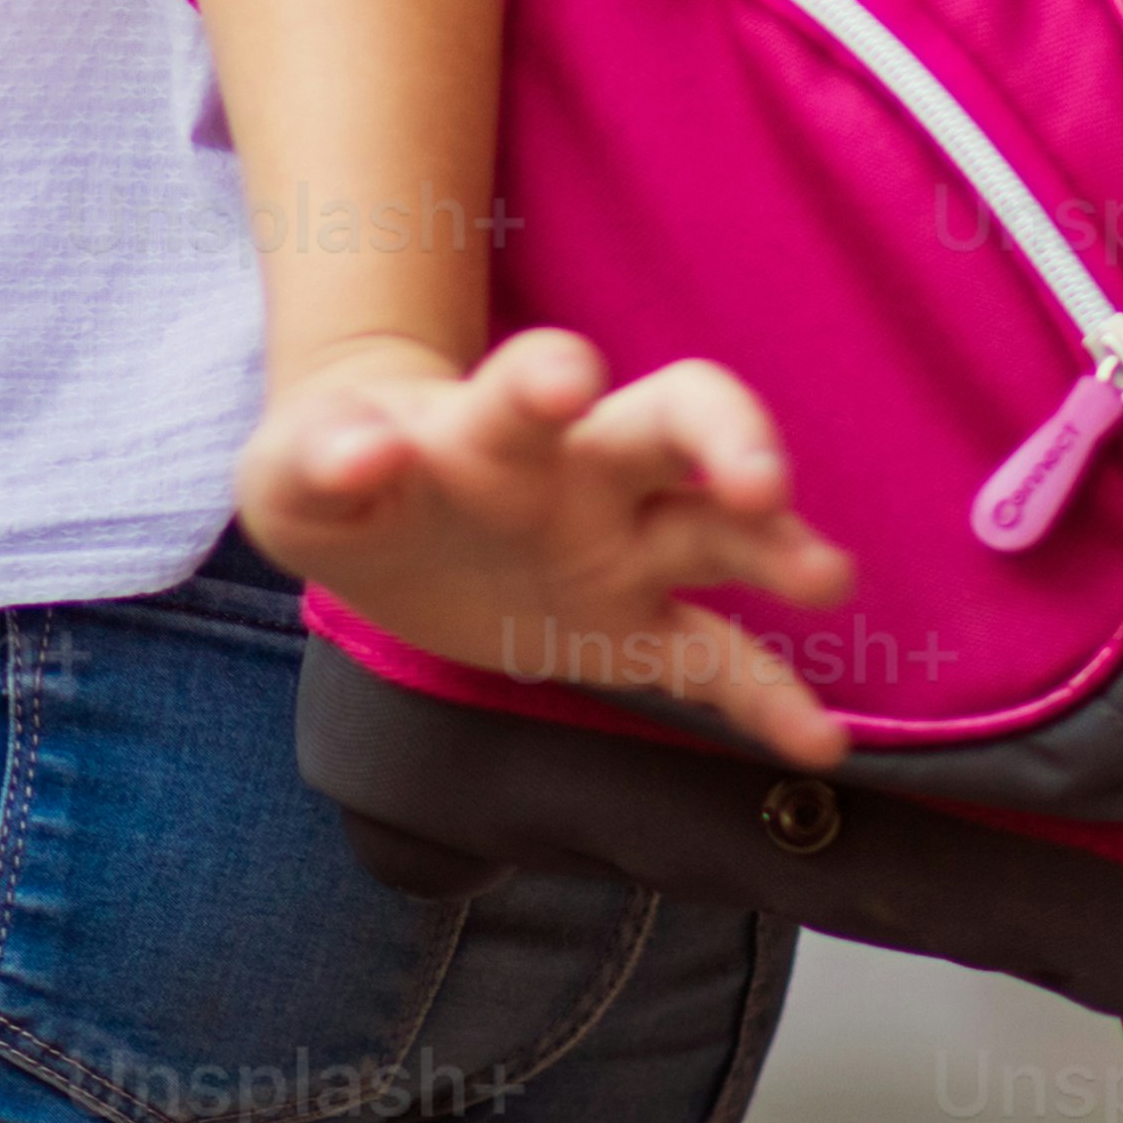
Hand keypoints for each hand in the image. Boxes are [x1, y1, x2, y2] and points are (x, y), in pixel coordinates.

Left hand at [241, 327, 856, 769]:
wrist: (363, 492)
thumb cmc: (337, 463)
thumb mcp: (297, 468)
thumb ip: (321, 456)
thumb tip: (362, 450)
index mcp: (499, 422)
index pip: (545, 379)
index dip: (549, 376)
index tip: (562, 379)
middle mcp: (583, 468)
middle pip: (677, 424)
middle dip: (725, 439)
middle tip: (758, 476)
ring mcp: (619, 547)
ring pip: (717, 532)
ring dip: (773, 547)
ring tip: (825, 577)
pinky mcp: (630, 628)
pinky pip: (716, 662)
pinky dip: (768, 701)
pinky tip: (821, 746)